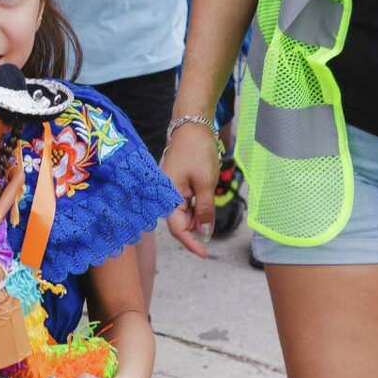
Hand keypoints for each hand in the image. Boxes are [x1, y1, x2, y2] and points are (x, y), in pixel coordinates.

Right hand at [160, 124, 219, 256]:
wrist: (192, 124)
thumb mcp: (206, 184)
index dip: (191, 243)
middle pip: (179, 221)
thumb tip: (205, 232)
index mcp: (167, 195)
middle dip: (195, 230)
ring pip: (183, 212)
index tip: (206, 253)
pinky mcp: (176, 181)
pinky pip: (185, 200)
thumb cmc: (198, 152)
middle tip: (212, 234)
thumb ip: (205, 210)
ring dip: (197, 218)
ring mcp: (170, 187)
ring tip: (211, 215)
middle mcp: (165, 193)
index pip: (177, 228)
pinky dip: (196, 206)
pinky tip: (206, 205)